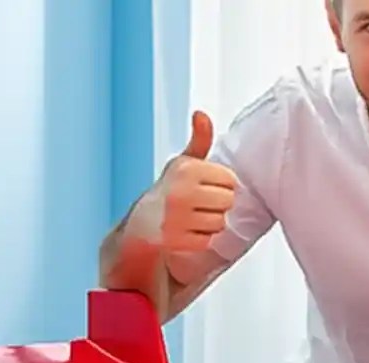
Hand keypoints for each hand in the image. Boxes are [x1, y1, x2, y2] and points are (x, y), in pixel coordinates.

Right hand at [156, 110, 239, 250]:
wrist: (139, 226)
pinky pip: (208, 241)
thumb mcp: (182, 163)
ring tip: (193, 218)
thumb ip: (199, 140)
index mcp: (185, 169)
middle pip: (228, 202)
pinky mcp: (176, 241)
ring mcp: (177, 218)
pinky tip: (186, 232)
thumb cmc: (169, 192)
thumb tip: (201, 114)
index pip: (230, 180)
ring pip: (220, 223)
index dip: (221, 185)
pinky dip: (201, 240)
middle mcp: (180, 192)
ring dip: (210, 224)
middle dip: (218, 205)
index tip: (205, 187)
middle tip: (200, 205)